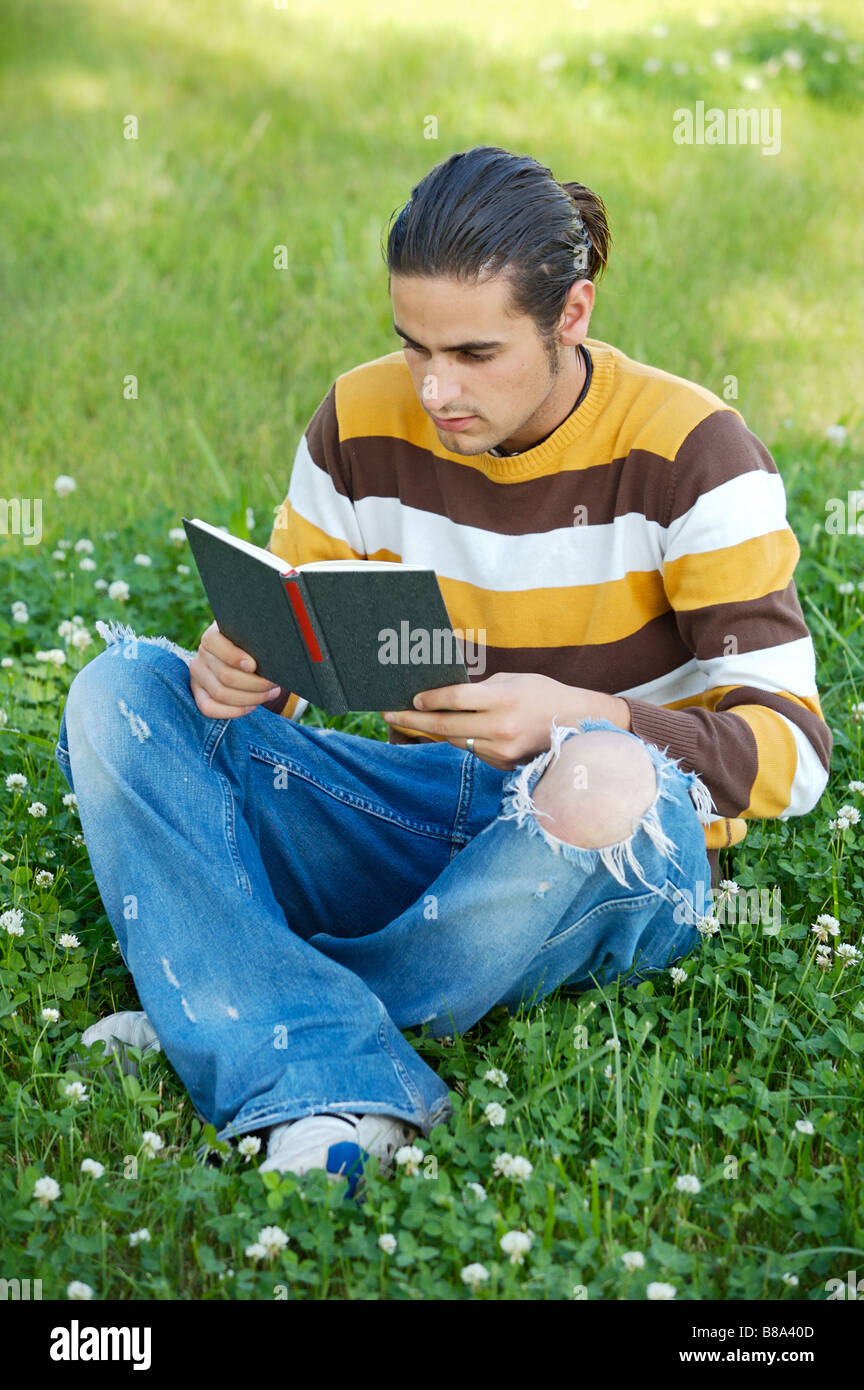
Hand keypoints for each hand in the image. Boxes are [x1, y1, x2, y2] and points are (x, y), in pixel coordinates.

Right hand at [188, 621, 283, 718]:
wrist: (246, 657)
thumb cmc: (254, 647)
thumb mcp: (254, 638)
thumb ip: (258, 641)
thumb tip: (273, 655)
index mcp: (212, 637)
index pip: (215, 644)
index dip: (234, 657)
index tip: (254, 666)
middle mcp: (201, 655)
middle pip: (225, 676)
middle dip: (255, 683)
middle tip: (273, 683)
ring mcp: (198, 676)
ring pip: (221, 694)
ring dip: (251, 697)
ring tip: (270, 693)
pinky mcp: (199, 694)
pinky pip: (209, 709)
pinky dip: (234, 711)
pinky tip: (252, 706)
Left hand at [382, 672, 615, 770]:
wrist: (578, 724)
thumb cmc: (542, 693)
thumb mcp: (512, 681)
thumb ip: (480, 690)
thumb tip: (444, 696)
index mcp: (503, 699)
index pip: (454, 700)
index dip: (428, 699)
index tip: (410, 697)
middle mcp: (501, 727)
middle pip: (446, 725)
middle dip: (413, 719)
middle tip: (389, 713)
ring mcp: (502, 750)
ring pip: (456, 741)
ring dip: (432, 732)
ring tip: (409, 722)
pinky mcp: (504, 764)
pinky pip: (473, 751)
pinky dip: (460, 741)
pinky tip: (447, 732)